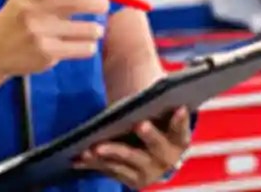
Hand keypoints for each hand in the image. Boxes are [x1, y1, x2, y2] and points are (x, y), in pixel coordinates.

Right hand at [0, 0, 110, 80]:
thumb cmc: (25, 14)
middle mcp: (32, 8)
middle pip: (83, 2)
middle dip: (101, 3)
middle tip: (102, 5)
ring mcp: (38, 32)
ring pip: (90, 29)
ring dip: (95, 29)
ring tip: (88, 29)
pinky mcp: (45, 54)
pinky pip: (85, 48)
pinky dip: (87, 45)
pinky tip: (77, 43)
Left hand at [75, 107, 192, 188]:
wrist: (150, 152)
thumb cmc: (152, 121)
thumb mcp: (157, 110)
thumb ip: (153, 100)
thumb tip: (137, 80)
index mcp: (179, 140)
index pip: (182, 129)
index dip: (181, 120)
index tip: (180, 107)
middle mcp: (167, 160)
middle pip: (156, 147)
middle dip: (148, 136)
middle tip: (140, 124)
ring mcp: (148, 173)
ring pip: (127, 162)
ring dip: (110, 154)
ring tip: (94, 147)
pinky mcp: (129, 180)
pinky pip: (109, 170)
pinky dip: (94, 163)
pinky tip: (79, 158)